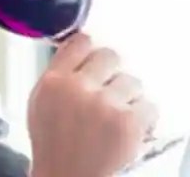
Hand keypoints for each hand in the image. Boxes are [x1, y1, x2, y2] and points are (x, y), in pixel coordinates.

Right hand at [27, 33, 157, 176]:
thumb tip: (79, 53)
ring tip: (116, 117)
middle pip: (110, 56)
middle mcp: (79, 87)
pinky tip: (129, 129)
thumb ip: (58, 76)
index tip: (95, 59)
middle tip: (109, 92)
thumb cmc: (54, 147)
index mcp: (54, 81)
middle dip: (112, 74)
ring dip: (128, 98)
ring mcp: (106, 103)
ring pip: (132, 81)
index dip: (91, 50)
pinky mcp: (129, 122)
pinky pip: (149, 105)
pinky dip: (144, 118)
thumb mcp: (40, 103)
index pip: (80, 42)